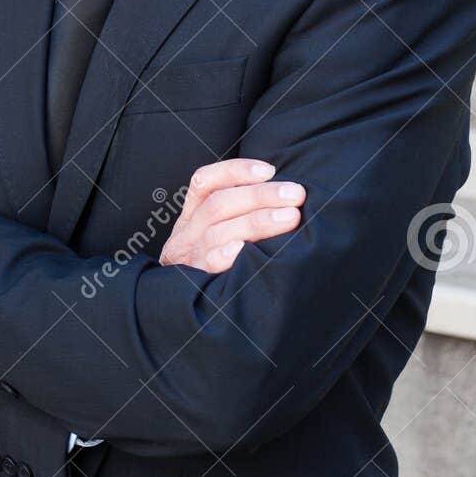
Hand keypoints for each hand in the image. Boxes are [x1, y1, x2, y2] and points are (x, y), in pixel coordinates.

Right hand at [159, 158, 304, 274]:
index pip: (204, 182)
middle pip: (219, 204)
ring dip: (257, 221)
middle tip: (295, 194)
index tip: (269, 170)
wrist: (180, 306)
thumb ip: (237, 214)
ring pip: (217, 231)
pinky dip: (225, 254)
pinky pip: (208, 263)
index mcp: (191, 215)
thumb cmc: (213, 263)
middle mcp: (187, 233)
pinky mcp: (195, 280)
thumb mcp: (215, 233)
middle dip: (260, 195)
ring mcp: (189, 256)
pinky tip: (245, 249)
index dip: (235, 171)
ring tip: (290, 217)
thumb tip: (283, 195)